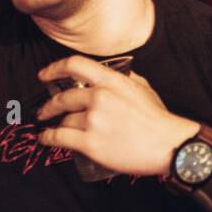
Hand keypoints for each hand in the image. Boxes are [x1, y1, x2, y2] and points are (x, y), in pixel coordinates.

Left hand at [36, 57, 198, 176]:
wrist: (167, 145)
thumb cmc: (158, 119)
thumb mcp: (144, 88)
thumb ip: (126, 79)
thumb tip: (114, 75)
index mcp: (112, 81)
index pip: (75, 65)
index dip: (55, 68)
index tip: (44, 75)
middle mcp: (100, 97)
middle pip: (63, 97)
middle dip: (49, 105)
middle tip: (45, 109)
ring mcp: (94, 120)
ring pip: (64, 121)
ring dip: (57, 125)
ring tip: (54, 128)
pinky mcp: (90, 143)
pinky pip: (60, 138)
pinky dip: (48, 138)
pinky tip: (45, 138)